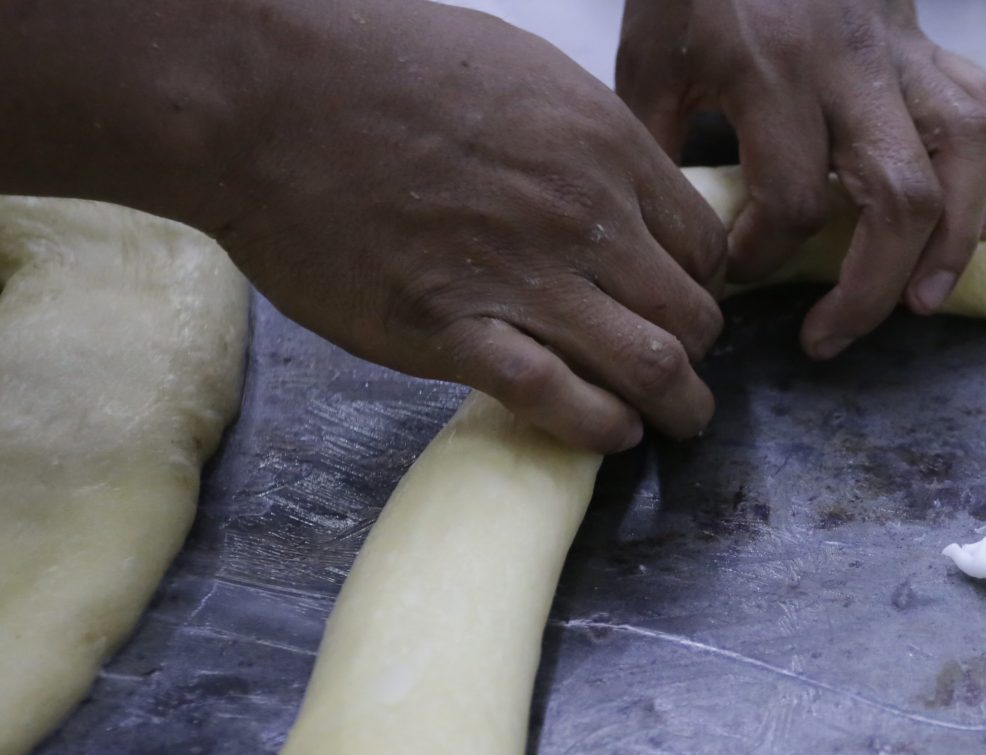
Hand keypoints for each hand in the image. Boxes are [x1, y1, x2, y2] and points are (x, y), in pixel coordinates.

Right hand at [215, 1, 728, 452]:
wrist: (259, 93)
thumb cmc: (373, 67)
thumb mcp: (517, 72)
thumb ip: (579, 137)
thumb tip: (613, 184)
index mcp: (601, 145)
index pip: (702, 245)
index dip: (701, 286)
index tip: (680, 303)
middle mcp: (579, 215)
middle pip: (691, 313)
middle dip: (699, 354)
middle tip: (682, 374)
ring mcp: (519, 276)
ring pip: (651, 366)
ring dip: (675, 407)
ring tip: (671, 423)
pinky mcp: (451, 332)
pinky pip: (561, 401)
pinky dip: (599, 428)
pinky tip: (606, 433)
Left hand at [616, 0, 985, 359]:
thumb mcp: (652, 60)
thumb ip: (661, 148)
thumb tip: (677, 245)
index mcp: (771, 69)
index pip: (793, 197)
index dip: (766, 257)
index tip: (739, 273)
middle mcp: (851, 66)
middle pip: (899, 195)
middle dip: (872, 286)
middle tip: (832, 336)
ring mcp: (903, 52)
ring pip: (964, 156)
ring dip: (953, 243)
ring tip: (923, 302)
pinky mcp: (930, 43)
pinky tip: (979, 230)